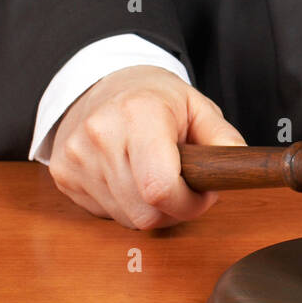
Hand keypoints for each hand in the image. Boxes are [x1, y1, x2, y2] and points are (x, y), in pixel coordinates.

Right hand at [48, 66, 244, 228]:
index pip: (160, 188)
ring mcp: (76, 157)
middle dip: (175, 210)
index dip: (189, 204)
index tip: (203, 194)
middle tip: (185, 187)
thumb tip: (238, 170)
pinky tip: (130, 178)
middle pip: (145, 212)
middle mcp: (101, 135)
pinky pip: (105, 214)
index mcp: (139, 114)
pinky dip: (126, 205)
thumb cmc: (155, 98)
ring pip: (127, 219)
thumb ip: (224, 139)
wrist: (101, 83)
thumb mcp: (199, 107)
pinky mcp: (63, 175)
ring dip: (151, 210)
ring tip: (156, 179)